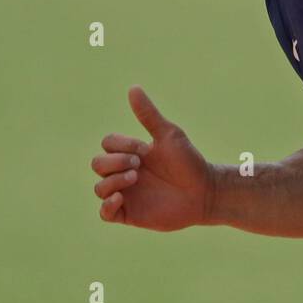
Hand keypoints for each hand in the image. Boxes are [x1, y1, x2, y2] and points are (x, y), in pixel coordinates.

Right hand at [91, 85, 214, 229]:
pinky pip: (104, 214)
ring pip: (99, 187)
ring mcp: (126, 194)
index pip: (107, 144)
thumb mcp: (169, 135)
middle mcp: (124, 173)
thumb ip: (148, 115)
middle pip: (98, 163)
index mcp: (131, 153)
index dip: (121, 145)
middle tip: (139, 164)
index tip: (145, 149)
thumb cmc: (188, 162)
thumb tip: (133, 87)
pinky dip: (107, 206)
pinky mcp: (130, 214)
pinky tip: (121, 198)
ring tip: (135, 178)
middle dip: (114, 161)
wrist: (205, 192)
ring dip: (112, 181)